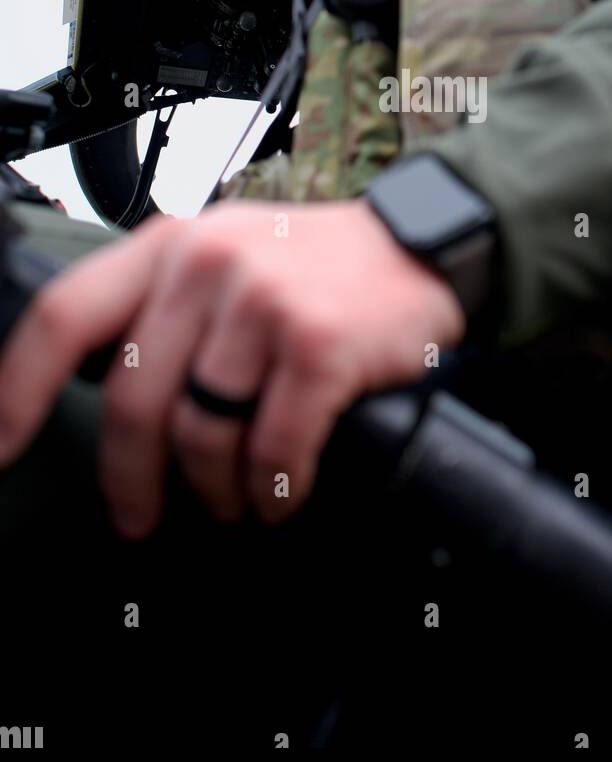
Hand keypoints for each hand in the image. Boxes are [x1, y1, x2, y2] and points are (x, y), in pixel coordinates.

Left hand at [0, 197, 464, 535]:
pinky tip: (281, 493)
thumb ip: (162, 306)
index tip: (1, 449)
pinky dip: (274, 488)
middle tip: (139, 515)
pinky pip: (271, 448)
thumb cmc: (315, 266)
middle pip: (131, 400)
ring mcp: (262, 302)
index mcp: (169, 246)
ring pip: (201, 434)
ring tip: (234, 498)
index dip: (18, 391)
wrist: (419, 247)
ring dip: (215, 488)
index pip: (64, 316)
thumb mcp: (223, 255)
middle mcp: (206, 264)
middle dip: (130, 479)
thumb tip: (97, 390)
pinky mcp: (316, 343)